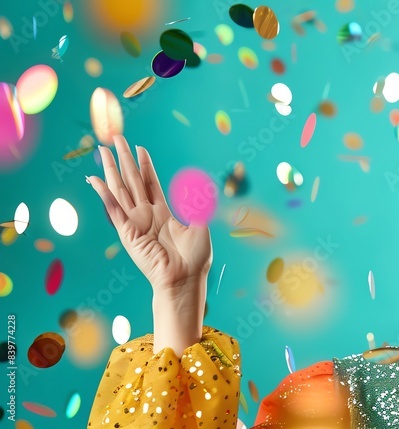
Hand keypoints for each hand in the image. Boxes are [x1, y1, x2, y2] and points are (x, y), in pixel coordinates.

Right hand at [87, 135, 209, 351]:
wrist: (186, 280)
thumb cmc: (195, 259)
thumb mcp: (201, 226)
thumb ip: (198, 206)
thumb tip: (202, 188)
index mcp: (163, 212)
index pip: (150, 183)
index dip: (145, 165)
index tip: (140, 147)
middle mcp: (146, 214)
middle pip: (132, 181)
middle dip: (125, 159)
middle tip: (116, 138)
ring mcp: (135, 223)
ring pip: (121, 190)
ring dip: (112, 170)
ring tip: (104, 150)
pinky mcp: (128, 234)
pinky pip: (114, 211)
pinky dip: (105, 195)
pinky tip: (96, 180)